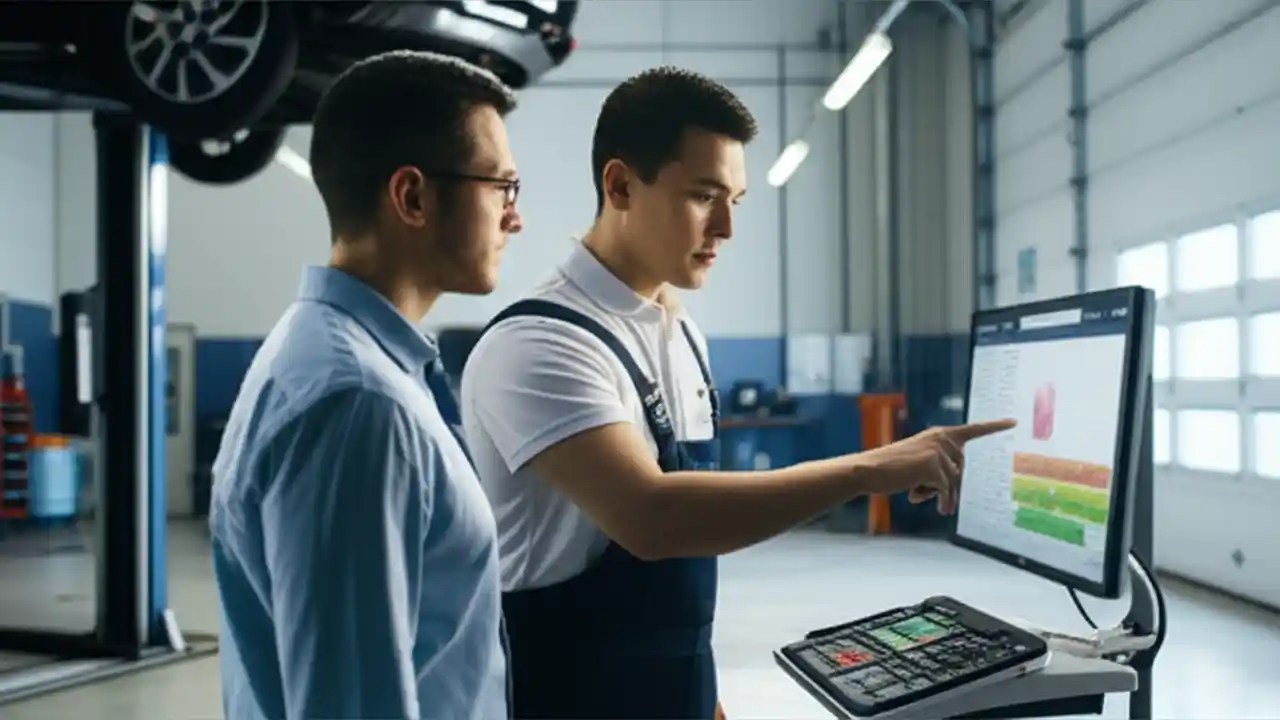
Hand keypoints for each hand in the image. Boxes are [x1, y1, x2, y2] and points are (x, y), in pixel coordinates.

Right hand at [857, 419, 1015, 514]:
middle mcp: (942, 439)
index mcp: (939, 434)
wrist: (869, 470)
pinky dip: (938, 500)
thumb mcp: (918, 466)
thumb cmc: (891, 469)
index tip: (1014, 421)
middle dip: (947, 486)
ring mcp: (939, 452)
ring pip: (953, 483)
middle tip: (920, 491)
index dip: (994, 426)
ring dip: (937, 495)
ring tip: (915, 493)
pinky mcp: (934, 466)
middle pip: (961, 470)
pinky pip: (945, 491)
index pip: (972, 430)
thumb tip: (952, 499)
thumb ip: (939, 472)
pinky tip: (916, 499)